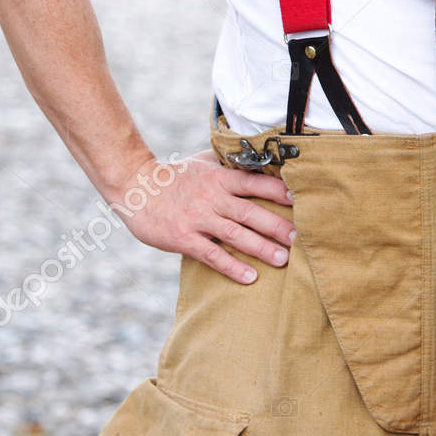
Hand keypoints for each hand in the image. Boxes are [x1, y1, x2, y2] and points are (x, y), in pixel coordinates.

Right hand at [112, 150, 296, 282]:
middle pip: (251, 212)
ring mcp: (198, 219)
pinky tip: (250, 277)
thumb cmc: (173, 175)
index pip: (255, 183)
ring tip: (283, 259)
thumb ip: (228, 163)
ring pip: (235, 235)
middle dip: (278, 226)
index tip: (302, 200)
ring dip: (261, 248)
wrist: (134, 186)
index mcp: (219, 178)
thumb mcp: (202, 162)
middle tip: (301, 238)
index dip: (279, 191)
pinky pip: (212, 254)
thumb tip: (257, 157)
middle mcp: (212, 197)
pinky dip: (232, 267)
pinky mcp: (184, 238)